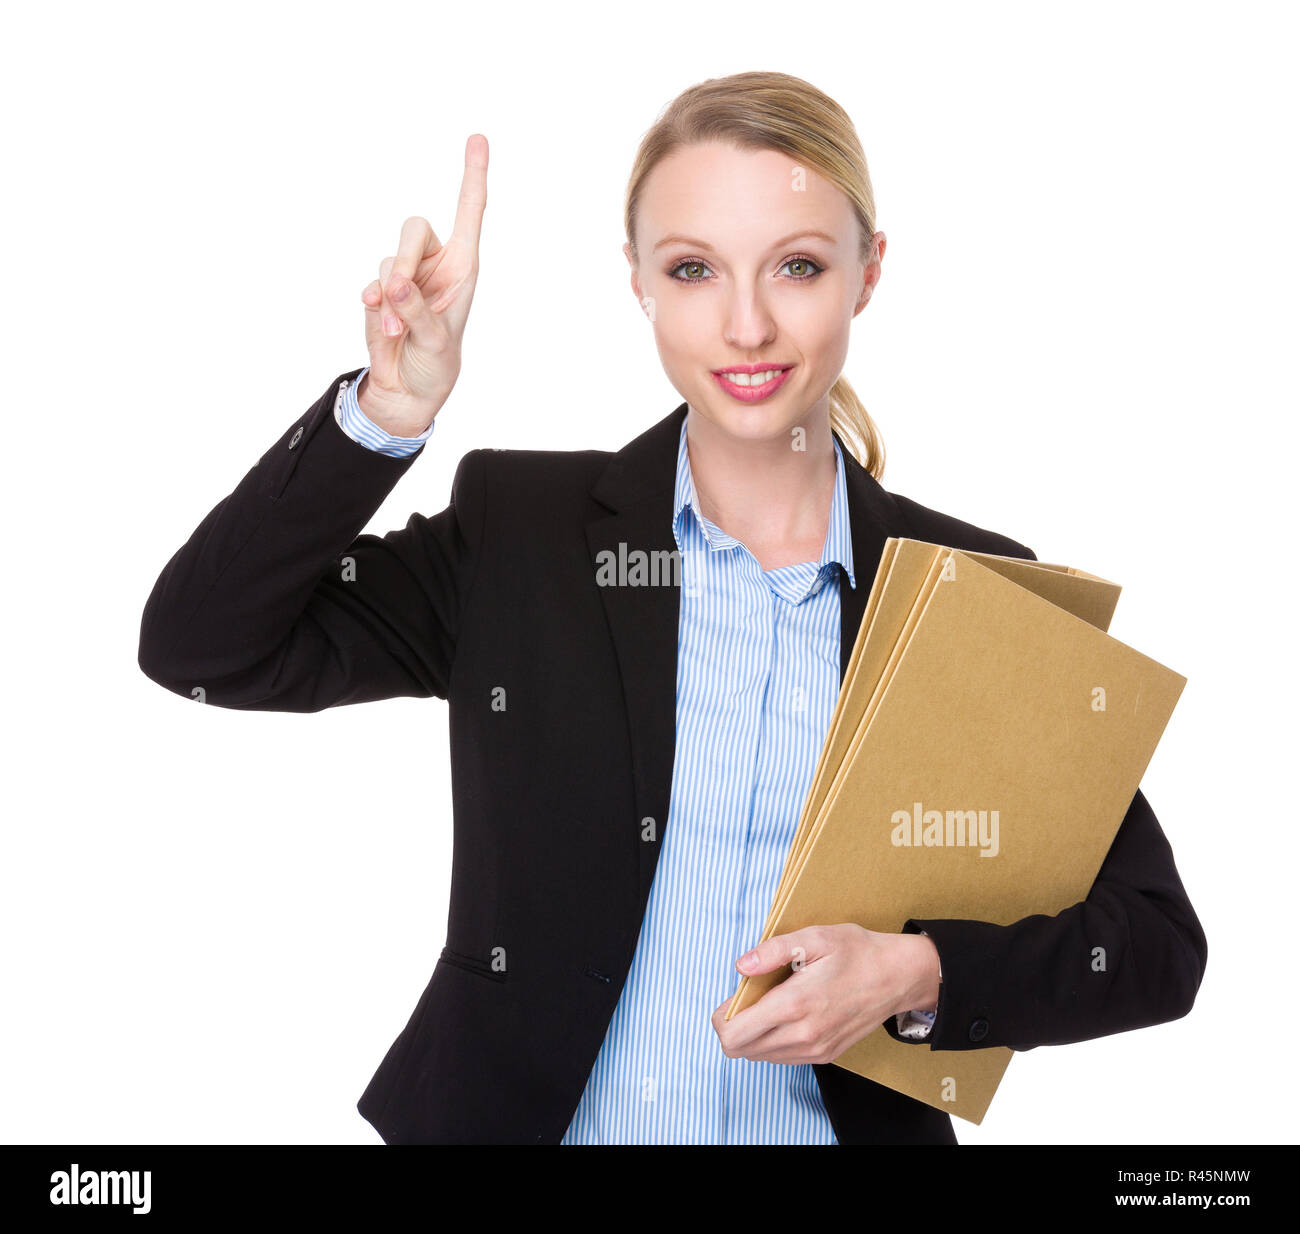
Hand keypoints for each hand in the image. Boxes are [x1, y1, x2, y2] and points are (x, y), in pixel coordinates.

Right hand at [357, 133, 488, 435]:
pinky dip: (375, 301)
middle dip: (404, 259)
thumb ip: (416, 309)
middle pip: (415, 228)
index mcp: (464, 268)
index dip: (473, 176)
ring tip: (397, 328)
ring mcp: (407, 274)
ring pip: (391, 257)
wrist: (410, 387)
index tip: (478, 138)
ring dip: (390, 293)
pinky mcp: (382, 288)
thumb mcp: (436, 339)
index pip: (470, 213)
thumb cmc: (437, 361)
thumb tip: (393, 282)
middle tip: (398, 293)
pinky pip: (373, 280)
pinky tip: (383, 323)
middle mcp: (436, 264)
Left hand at [710, 924, 940, 1065]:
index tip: (732, 997)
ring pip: (759, 1056)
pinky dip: (772, 1040)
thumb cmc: (857, 952)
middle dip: (733, 1025)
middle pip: (740, 1050)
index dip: (721, 1017)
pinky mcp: (824, 1056)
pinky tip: (786, 1014)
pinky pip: (782, 1057)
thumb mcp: (814, 937)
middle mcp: (803, 1035)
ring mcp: (815, 1050)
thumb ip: (773, 951)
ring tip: (770, 1003)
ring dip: (753, 1034)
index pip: (734, 1035)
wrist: (898, 977)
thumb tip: (741, 966)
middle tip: (748, 997)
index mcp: (795, 1005)